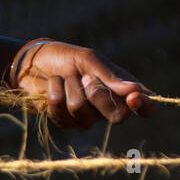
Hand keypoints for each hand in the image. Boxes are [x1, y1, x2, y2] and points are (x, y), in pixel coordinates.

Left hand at [13, 41, 156, 128]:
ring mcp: (87, 117)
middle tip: (85, 78)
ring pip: (84, 113)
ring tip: (66, 78)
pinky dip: (55, 93)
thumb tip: (133, 90)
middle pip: (117, 115)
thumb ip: (109, 76)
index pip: (146, 105)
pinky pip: (62, 114)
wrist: (33, 63)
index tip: (133, 98)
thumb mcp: (88, 59)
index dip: (145, 106)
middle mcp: (108, 106)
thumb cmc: (65, 57)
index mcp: (122, 87)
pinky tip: (53, 86)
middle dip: (99, 95)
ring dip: (71, 89)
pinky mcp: (66, 122)